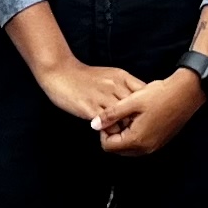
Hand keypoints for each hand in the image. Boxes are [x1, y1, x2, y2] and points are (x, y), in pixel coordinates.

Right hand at [35, 56, 149, 131]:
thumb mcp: (109, 75)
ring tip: (124, 135)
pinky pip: (107, 124)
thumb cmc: (85, 77)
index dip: (146, 106)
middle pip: (137, 107)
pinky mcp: (90, 108)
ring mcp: (103, 97)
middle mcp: (115, 86)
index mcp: (121, 77)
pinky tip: (109, 133)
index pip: (144, 92)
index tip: (145, 115)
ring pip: (124, 117)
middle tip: (138, 130)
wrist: (60, 72)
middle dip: (139, 119)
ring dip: (125, 127)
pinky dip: (111, 131)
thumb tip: (139, 98)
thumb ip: (124, 85)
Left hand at [99, 70, 205, 156]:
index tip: (108, 117)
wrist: (186, 93)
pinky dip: (135, 134)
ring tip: (128, 115)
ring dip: (123, 135)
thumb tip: (93, 124)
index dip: (103, 131)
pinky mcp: (160, 141)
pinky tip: (139, 118)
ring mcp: (155, 146)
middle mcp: (146, 148)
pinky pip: (141, 144)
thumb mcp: (131, 101)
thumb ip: (111, 114)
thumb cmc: (160, 95)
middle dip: (113, 134)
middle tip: (117, 116)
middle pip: (118, 149)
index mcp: (137, 140)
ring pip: (129, 147)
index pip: (108, 146)